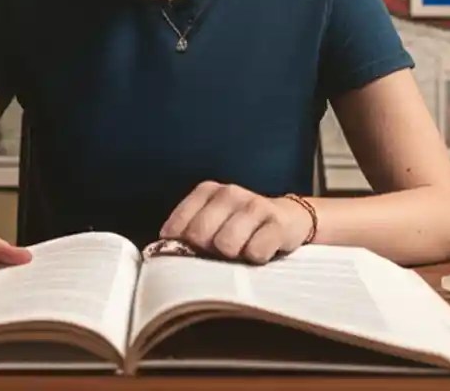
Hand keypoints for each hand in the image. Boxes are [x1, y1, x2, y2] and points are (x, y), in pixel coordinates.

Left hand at [159, 181, 312, 263]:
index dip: (182, 248)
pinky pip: (255, 252)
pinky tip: (260, 252)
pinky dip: (255, 259)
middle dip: (207, 252)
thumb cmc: (241, 229)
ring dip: (232, 257)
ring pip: (226, 245)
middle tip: (221, 254)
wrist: (289, 220)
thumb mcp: (213, 223)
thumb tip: (160, 254)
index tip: (193, 255)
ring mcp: (254, 205)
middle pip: (199, 236)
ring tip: (241, 253)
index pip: (177, 227)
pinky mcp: (277, 223)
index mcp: (207, 191)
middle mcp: (229, 193)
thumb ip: (188, 233)